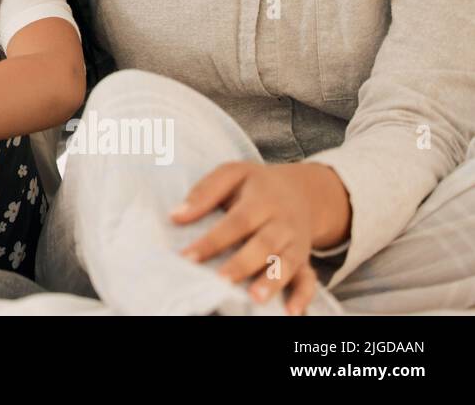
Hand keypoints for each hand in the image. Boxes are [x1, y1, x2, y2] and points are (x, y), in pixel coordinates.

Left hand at [172, 161, 349, 314]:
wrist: (301, 190)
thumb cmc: (255, 184)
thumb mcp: (232, 173)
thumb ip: (204, 192)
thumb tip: (176, 216)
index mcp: (262, 199)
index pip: (237, 221)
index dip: (213, 240)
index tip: (188, 258)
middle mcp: (282, 222)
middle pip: (264, 244)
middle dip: (242, 264)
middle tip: (220, 281)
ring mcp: (295, 242)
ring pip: (287, 263)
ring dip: (272, 282)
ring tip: (255, 298)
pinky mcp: (304, 259)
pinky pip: (309, 279)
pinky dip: (303, 296)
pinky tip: (291, 312)